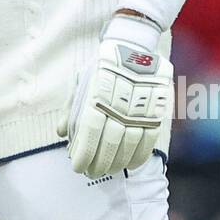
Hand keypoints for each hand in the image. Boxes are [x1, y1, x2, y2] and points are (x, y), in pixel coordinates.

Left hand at [58, 14, 171, 177]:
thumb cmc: (102, 66)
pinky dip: (139, 156)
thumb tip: (61, 132)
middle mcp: (120, 102)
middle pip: (110, 142)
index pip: (91, 131)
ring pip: (130, 144)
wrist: (134, 46)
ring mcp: (141, 107)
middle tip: (91, 172)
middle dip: (99, 163)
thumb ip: (72, 107)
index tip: (78, 167)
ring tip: (108, 170)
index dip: (84, 153)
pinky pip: (149, 139)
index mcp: (99, 93)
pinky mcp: (157, 110)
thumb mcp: (82, 80)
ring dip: (118, 163)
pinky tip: (130, 164)